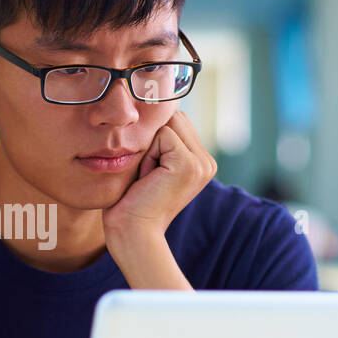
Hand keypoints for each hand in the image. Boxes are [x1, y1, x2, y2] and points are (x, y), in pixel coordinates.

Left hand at [102, 109, 217, 240]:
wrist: (132, 232)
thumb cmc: (130, 202)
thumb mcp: (148, 165)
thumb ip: (158, 140)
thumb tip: (152, 105)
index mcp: (200, 161)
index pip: (176, 121)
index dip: (153, 139)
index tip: (149, 174)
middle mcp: (207, 162)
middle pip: (174, 118)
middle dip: (152, 140)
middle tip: (147, 176)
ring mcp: (202, 163)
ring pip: (168, 124)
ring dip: (149, 147)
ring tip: (148, 177)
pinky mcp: (190, 164)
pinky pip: (163, 135)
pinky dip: (148, 155)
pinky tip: (149, 179)